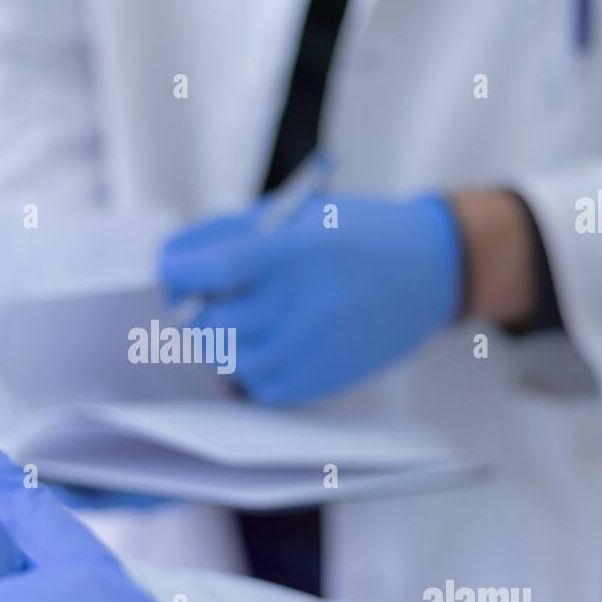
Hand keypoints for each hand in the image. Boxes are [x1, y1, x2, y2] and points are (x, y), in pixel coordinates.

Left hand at [158, 194, 462, 403]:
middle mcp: (308, 301)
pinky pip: (264, 387)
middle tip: (203, 296)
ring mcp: (319, 345)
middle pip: (216, 323)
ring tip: (242, 316)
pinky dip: (252, 369)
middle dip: (197, 310)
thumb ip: (228, 232)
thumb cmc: (354, 232)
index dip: (180, 271)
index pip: (216, 269)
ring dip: (224, 341)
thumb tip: (170, 261)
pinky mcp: (328, 376)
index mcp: (298, 251)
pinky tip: (268, 342)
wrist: (431, 268)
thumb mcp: (295, 213)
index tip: (172, 268)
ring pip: (234, 360)